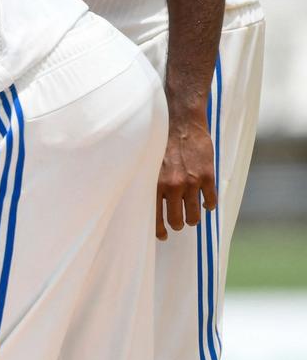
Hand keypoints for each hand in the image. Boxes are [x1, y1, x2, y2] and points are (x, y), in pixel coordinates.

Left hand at [156, 116, 216, 239]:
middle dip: (177, 224)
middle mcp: (172, 186)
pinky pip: (210, 201)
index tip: (162, 236)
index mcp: (154, 184)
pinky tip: (207, 205)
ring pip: (194, 215)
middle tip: (178, 224)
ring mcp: (191, 182)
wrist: (181, 122)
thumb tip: (148, 204)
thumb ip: (151, 183)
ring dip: (193, 219)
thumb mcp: (149, 165)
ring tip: (192, 217)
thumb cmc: (161, 142)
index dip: (159, 230)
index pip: (154, 216)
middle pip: (175, 220)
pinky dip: (209, 206)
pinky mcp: (207, 176)